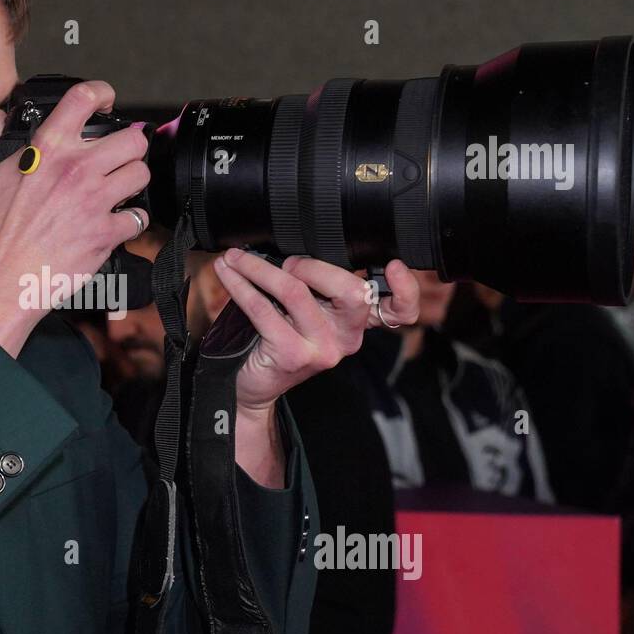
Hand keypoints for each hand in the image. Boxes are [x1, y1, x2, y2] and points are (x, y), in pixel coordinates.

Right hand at [0, 81, 150, 355]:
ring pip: (141, 174)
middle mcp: (76, 170)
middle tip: (119, 155)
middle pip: (133, 139)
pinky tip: (118, 221)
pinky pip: (138, 217)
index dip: (102, 93)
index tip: (104, 101)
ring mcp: (95, 202)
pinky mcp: (106, 233)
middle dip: (129, 145)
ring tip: (119, 187)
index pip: (85, 98)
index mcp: (46, 151)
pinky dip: (131, 219)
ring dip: (132, 179)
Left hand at [211, 251, 418, 412]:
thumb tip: (291, 245)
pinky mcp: (292, 355)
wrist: (251, 388)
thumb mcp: (304, 314)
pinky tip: (228, 273)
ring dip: (258, 267)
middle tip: (284, 263)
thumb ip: (315, 288)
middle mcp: (346, 337)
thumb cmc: (275, 343)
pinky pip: (263, 308)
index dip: (405, 289)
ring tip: (237, 259)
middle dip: (312, 265)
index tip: (394, 264)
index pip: (399, 311)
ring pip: (295, 291)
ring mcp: (322, 349)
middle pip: (349, 289)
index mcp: (355, 324)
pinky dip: (241, 284)